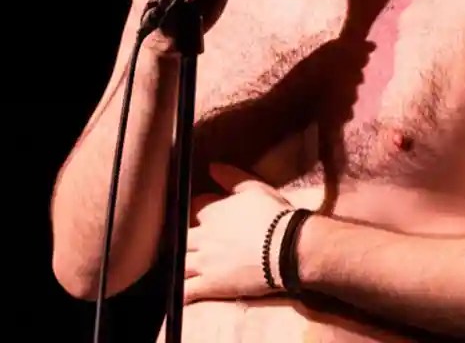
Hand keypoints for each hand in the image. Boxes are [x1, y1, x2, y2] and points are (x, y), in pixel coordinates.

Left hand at [184, 163, 293, 304]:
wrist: (287, 247)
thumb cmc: (275, 216)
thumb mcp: (255, 188)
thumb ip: (231, 177)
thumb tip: (212, 166)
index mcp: (212, 212)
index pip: (194, 209)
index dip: (198, 213)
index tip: (203, 217)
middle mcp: (203, 236)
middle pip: (181, 237)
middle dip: (182, 240)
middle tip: (187, 246)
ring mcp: (204, 262)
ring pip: (179, 263)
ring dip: (178, 265)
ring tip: (179, 269)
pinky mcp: (210, 284)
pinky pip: (187, 291)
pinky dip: (180, 293)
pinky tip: (177, 296)